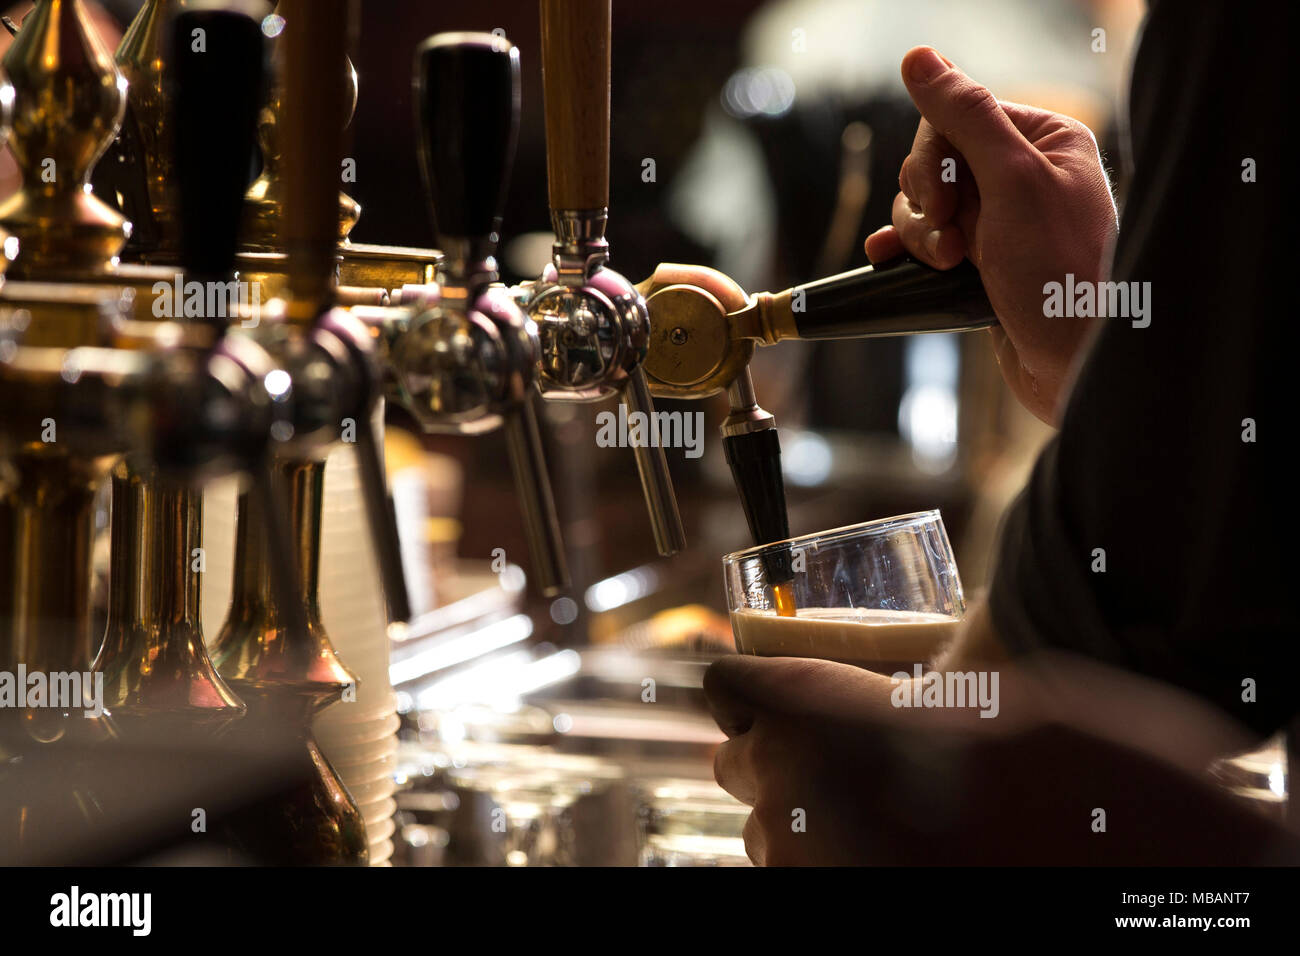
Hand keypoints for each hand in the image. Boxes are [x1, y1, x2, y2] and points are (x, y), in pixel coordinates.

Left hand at [704, 654, 1291, 864]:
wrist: (1112, 859)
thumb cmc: (1064, 771)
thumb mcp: (987, 702)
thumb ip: (897, 702)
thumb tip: (875, 706)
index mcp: (815, 713)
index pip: (729, 688)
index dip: (751, 688)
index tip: (769, 692)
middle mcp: (789, 790)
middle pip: (737, 762)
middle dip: (779, 755)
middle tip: (845, 757)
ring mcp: (801, 863)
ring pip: (766, 831)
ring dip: (806, 815)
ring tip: (886, 814)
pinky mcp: (821, 907)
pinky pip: (802, 874)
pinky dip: (831, 860)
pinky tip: (892, 851)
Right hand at [865, 47, 1117, 423]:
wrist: (1072, 364)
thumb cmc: (1059, 275)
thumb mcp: (1012, 183)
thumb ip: (964, 116)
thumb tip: (920, 59)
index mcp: (1044, 141)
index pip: (957, 118)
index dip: (935, 160)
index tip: (946, 204)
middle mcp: (1022, 176)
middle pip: (934, 161)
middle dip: (928, 203)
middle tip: (953, 242)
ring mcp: (999, 221)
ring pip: (924, 204)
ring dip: (921, 234)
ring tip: (949, 266)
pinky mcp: (979, 262)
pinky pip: (925, 240)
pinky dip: (907, 249)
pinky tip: (894, 261)